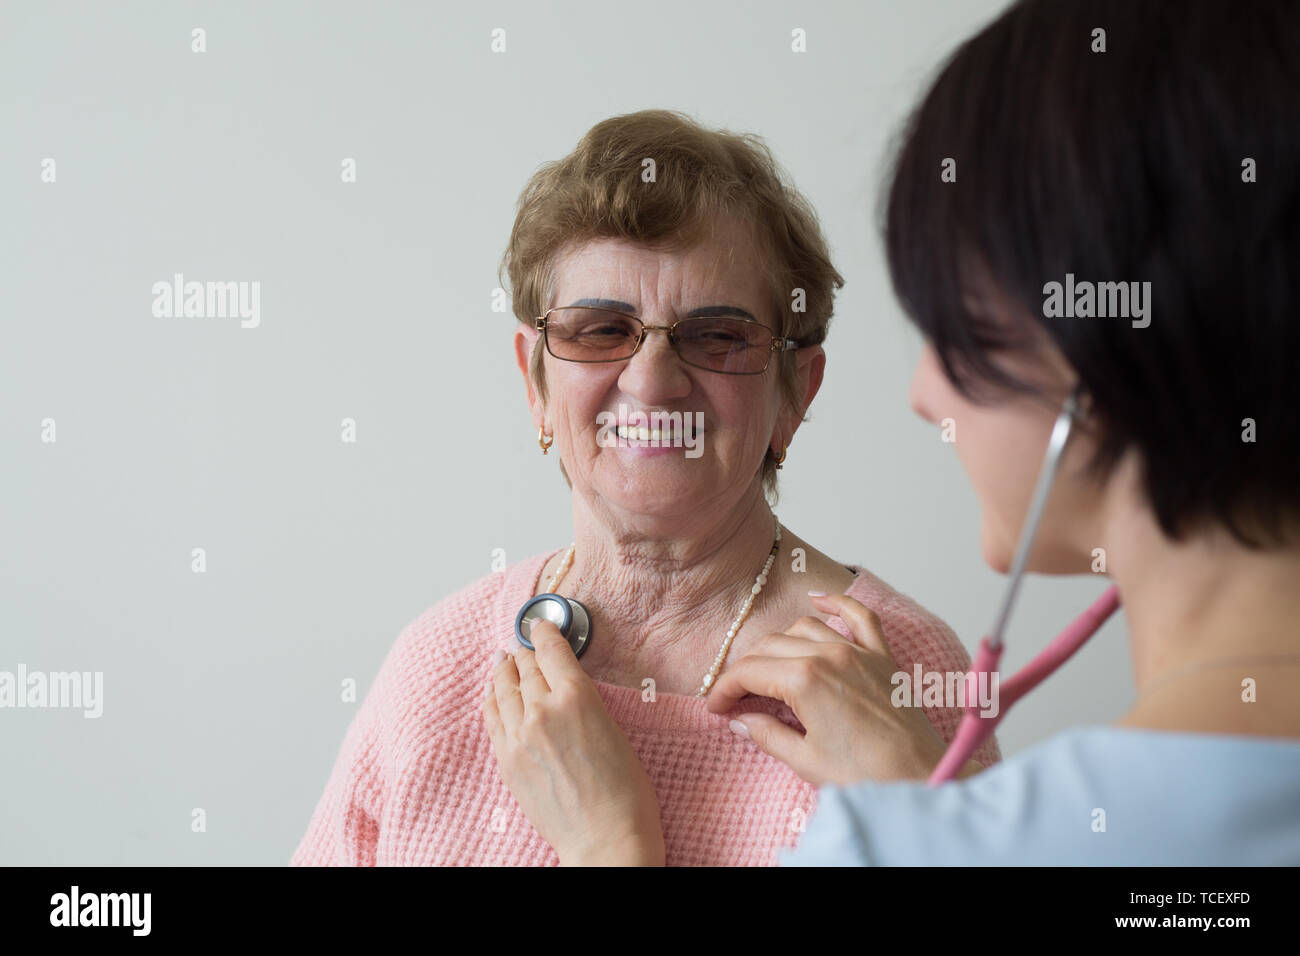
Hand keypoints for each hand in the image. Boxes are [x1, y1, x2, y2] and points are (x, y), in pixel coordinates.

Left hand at [482, 620, 665, 865]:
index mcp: (577, 695)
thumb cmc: (625, 791)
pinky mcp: (506, 760)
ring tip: (505, 662)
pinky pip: (492, 717)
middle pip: (524, 666)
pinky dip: (493, 699)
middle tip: (527, 647)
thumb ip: (583, 701)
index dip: (543, 631)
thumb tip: (564, 685)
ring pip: (503, 687)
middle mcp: (542, 709)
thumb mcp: (613, 729)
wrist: (605, 840)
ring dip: (506, 671)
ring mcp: (519, 735)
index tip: (540, 624)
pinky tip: (496, 693)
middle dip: (526, 653)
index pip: (550, 649)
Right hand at [706, 593, 982, 785]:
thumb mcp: (807, 762)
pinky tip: (816, 598)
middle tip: (735, 697)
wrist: (922, 779)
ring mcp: (858, 652)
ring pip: (803, 628)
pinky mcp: (882, 658)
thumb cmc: (868, 776)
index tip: (716, 707)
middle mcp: (830, 655)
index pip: (749, 671)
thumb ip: (768, 735)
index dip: (725, 688)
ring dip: (778, 644)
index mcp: (806, 680)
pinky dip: (836, 603)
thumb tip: (740, 722)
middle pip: (770, 647)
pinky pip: (858, 616)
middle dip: (745, 670)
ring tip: (767, 669)